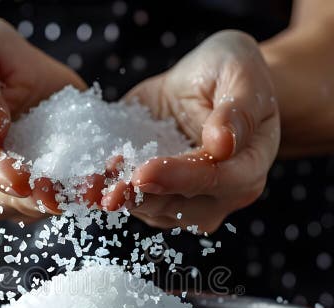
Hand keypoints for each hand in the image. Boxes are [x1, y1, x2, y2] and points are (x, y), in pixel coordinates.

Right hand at [0, 17, 85, 221]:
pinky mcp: (42, 185)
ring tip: (97, 188)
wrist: (4, 67)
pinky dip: (83, 194)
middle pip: (8, 197)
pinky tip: (105, 183)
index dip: (1, 174)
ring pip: (37, 206)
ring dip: (68, 199)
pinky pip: (61, 198)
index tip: (23, 180)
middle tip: (73, 190)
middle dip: (42, 196)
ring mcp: (10, 186)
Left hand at [102, 30, 279, 233]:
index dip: (179, 178)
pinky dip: (107, 191)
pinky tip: (85, 182)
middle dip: (141, 197)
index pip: (216, 180)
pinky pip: (131, 199)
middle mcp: (219, 194)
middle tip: (108, 190)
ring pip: (151, 209)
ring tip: (89, 186)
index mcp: (248, 166)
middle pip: (180, 206)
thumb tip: (223, 144)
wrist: (210, 81)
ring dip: (120, 199)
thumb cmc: (232, 73)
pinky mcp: (155, 193)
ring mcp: (186, 199)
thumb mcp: (241, 74)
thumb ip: (238, 109)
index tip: (144, 172)